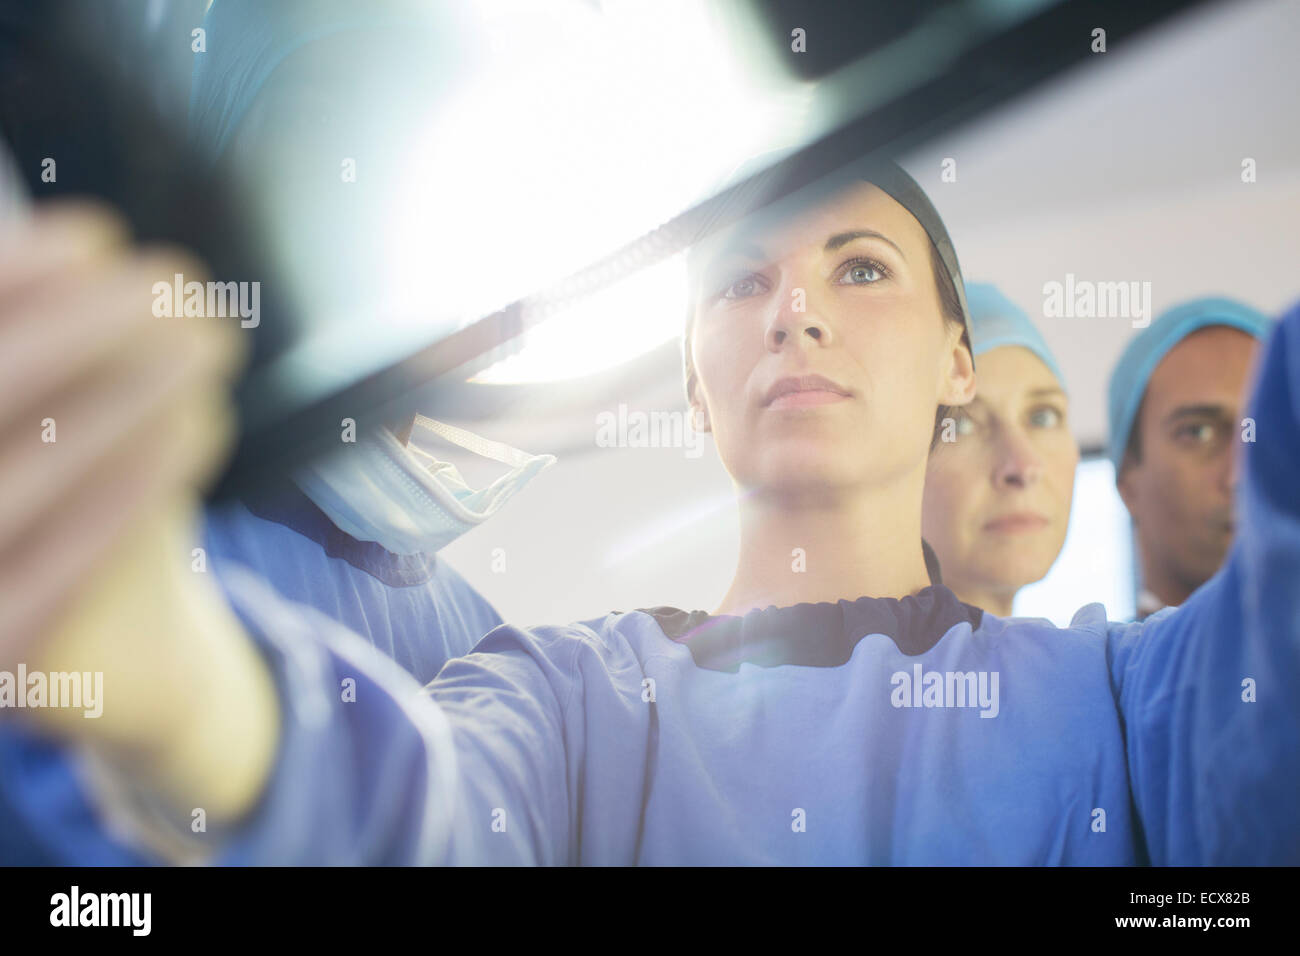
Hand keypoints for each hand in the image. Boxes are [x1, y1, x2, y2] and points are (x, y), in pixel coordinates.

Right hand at [0, 203, 275, 824]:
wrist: (119, 647)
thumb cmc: (88, 498)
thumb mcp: (75, 417)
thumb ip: (58, 344)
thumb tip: (93, 252)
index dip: (8, 281)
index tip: (96, 235)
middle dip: (74, 332)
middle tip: (174, 281)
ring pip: (11, 487)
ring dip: (117, 401)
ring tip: (206, 343)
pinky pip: (53, 578)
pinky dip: (130, 489)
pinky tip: (202, 421)